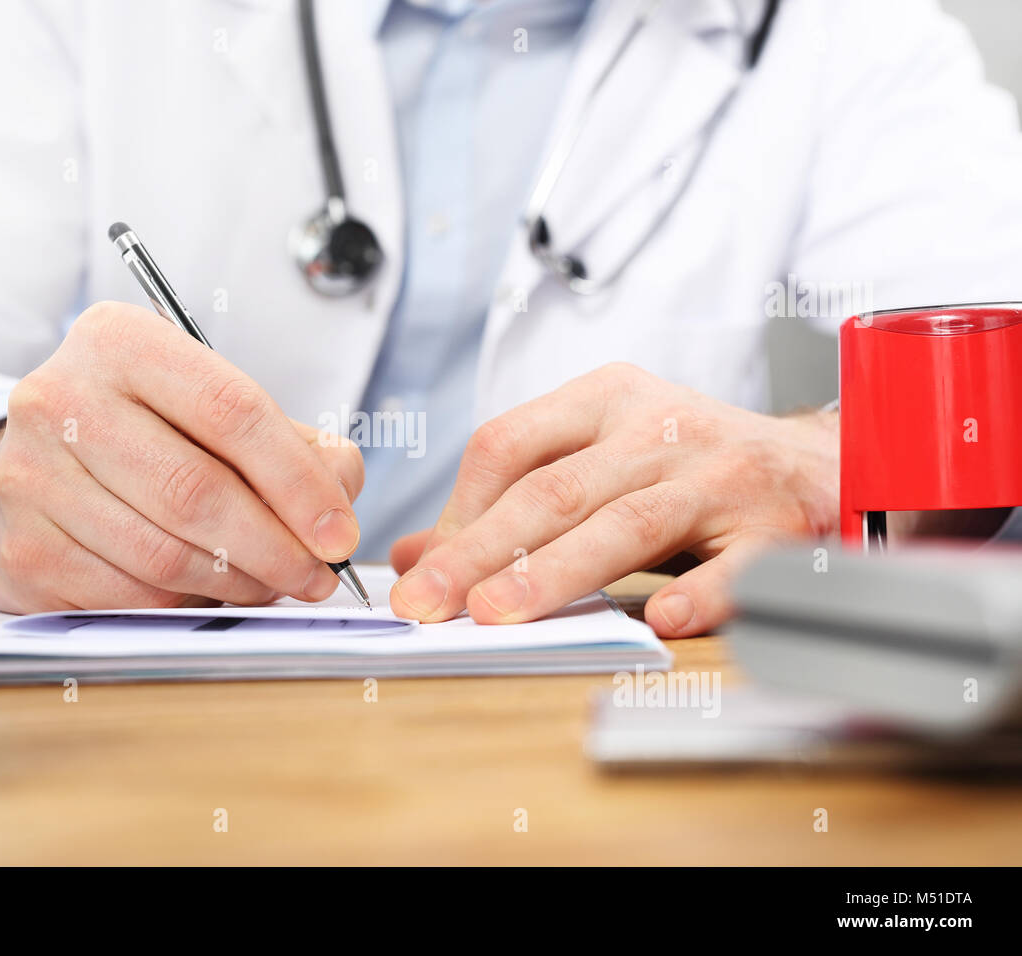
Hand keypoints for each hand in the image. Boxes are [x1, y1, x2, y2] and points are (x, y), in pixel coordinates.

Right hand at [0, 301, 362, 612]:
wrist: (35, 461)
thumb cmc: (146, 430)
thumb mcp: (216, 405)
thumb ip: (295, 444)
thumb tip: (338, 502)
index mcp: (119, 341)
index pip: (231, 409)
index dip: (298, 481)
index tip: (339, 534)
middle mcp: (60, 399)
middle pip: (194, 491)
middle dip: (275, 548)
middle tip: (316, 577)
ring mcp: (28, 477)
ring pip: (162, 556)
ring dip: (236, 584)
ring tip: (271, 584)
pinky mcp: (20, 549)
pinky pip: (127, 598)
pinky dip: (185, 608)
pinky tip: (210, 595)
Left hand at [388, 363, 838, 636]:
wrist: (826, 462)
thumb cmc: (693, 465)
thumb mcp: (600, 460)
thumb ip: (512, 502)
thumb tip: (413, 556)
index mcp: (606, 400)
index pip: (508, 446)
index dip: (457, 512)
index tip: (420, 571)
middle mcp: (659, 427)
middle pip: (552, 490)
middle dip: (479, 551)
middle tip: (427, 604)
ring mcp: (720, 473)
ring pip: (626, 524)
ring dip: (556, 573)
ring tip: (499, 616)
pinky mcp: (777, 526)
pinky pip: (734, 565)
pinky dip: (698, 593)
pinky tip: (658, 621)